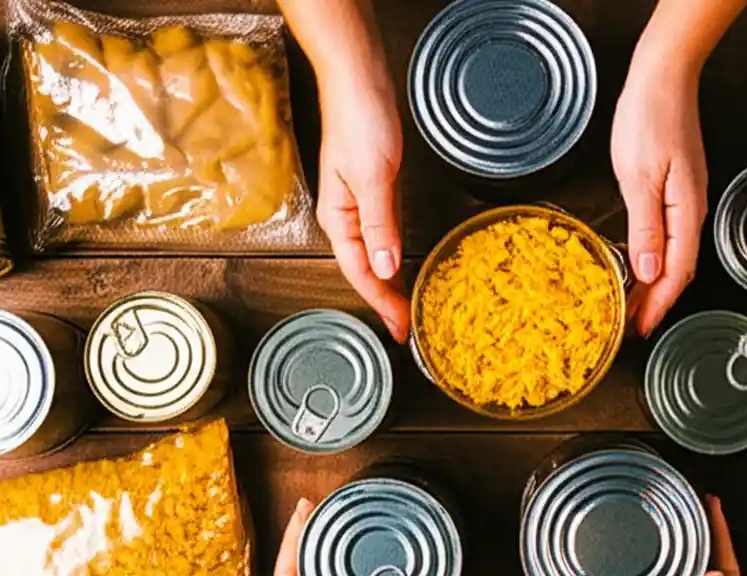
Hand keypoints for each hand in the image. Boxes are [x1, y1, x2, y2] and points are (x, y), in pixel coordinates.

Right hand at [316, 58, 409, 342]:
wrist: (359, 77)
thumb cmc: (359, 119)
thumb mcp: (372, 176)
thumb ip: (380, 224)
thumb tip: (387, 269)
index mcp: (338, 216)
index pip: (360, 272)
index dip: (380, 302)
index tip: (399, 328)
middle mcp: (346, 215)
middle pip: (365, 269)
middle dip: (384, 300)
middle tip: (406, 327)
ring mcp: (360, 202)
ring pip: (375, 253)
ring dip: (390, 280)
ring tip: (408, 306)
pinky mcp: (376, 188)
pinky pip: (384, 232)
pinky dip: (396, 253)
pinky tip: (406, 263)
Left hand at [611, 54, 707, 338]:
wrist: (662, 77)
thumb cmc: (650, 119)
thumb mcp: (640, 178)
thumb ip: (646, 227)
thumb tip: (651, 270)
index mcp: (686, 211)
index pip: (677, 272)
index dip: (660, 304)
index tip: (642, 328)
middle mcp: (691, 209)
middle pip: (679, 267)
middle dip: (658, 299)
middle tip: (635, 324)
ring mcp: (684, 198)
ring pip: (674, 252)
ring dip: (655, 280)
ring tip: (634, 302)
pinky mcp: (675, 188)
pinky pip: (668, 233)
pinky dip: (654, 254)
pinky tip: (640, 260)